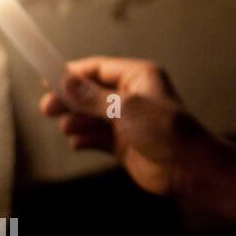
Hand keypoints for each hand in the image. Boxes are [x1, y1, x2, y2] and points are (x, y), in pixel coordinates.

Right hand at [39, 56, 212, 196]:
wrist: (188, 167)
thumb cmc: (165, 130)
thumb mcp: (126, 108)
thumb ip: (92, 97)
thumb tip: (65, 82)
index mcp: (138, 76)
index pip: (98, 68)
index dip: (73, 74)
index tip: (47, 81)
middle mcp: (131, 95)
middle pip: (89, 93)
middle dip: (69, 100)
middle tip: (47, 109)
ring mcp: (126, 120)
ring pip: (89, 116)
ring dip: (76, 121)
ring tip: (70, 129)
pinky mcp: (122, 142)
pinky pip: (94, 136)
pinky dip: (84, 138)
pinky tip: (79, 143)